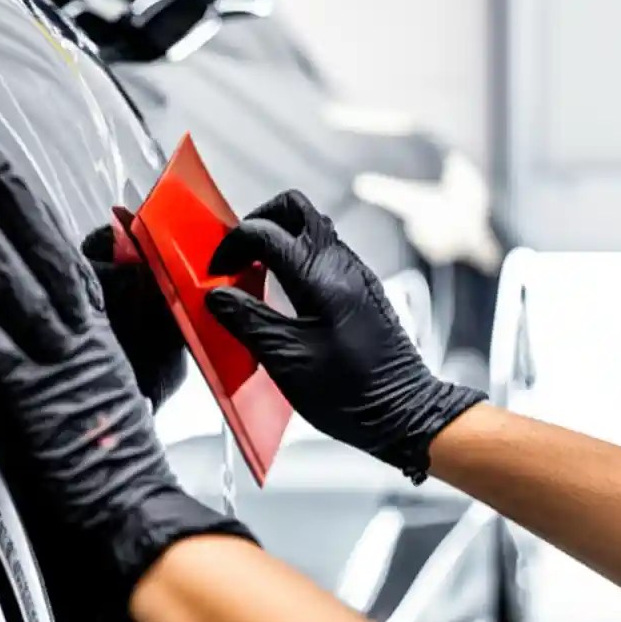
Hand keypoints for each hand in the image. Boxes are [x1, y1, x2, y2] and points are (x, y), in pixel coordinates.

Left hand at [0, 164, 252, 589]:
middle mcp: (82, 342)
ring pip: (21, 292)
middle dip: (16, 210)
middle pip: (49, 261)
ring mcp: (58, 367)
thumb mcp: (111, 392)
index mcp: (100, 339)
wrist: (134, 507)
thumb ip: (83, 355)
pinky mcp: (32, 399)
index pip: (73, 266)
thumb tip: (62, 330)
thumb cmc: (118, 462)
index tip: (19, 186)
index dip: (42, 222)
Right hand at [205, 190, 487, 482]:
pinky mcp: (361, 289)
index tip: (217, 274)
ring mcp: (354, 273)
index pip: (264, 232)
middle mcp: (341, 264)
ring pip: (310, 228)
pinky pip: (323, 254)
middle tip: (237, 254)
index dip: (232, 247)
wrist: (403, 413)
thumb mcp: (285, 360)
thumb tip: (217, 297)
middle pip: (295, 208)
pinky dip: (295, 259)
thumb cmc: (352, 393)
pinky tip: (282, 295)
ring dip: (277, 240)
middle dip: (258, 221)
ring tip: (254, 275)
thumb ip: (246, 320)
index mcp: (319, 277)